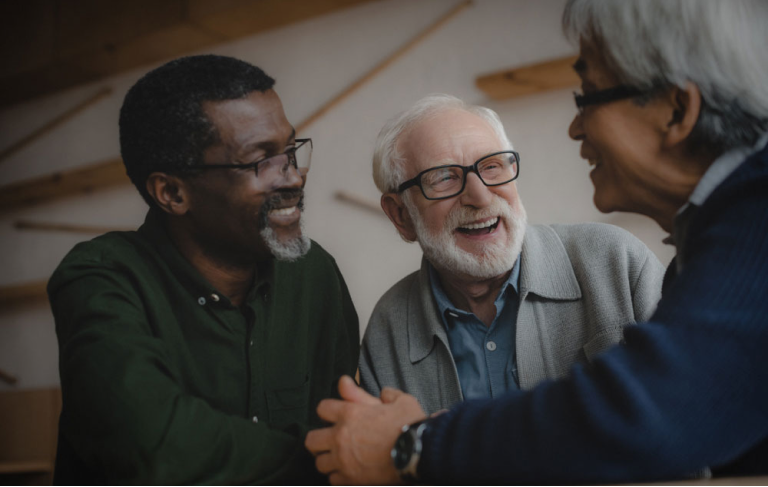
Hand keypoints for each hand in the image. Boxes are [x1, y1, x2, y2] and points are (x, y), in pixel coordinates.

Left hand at [305, 376, 426, 485]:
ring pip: (319, 463)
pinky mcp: (351, 479)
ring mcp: (343, 460)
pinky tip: (349, 472)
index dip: (329, 410)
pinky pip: (333, 480)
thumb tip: (379, 391)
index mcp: (350, 413)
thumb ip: (384, 394)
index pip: (322, 408)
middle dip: (319, 439)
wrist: (419, 453)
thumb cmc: (410, 425)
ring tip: (339, 459)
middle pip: (311, 439)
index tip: (336, 415)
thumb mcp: (399, 401)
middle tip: (330, 441)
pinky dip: (339, 477)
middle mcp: (341, 436)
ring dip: (328, 460)